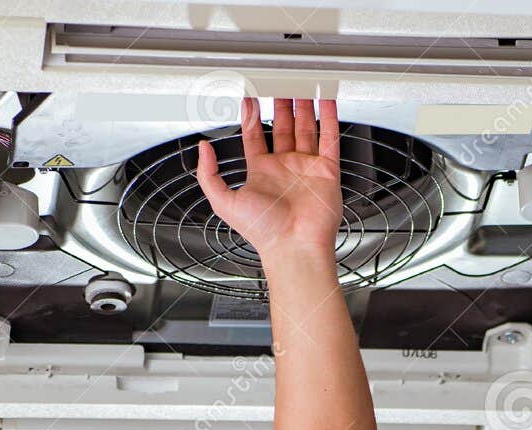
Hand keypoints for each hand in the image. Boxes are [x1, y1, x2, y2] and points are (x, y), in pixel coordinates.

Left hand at [195, 97, 342, 266]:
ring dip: (303, 105)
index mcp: (261, 173)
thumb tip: (203, 147)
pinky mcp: (326, 170)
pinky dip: (329, 117)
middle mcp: (285, 168)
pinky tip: (326, 100)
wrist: (294, 246)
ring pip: (306, 128)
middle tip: (279, 82)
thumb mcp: (222, 200)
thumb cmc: (263, 231)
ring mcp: (306, 168)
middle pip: (283, 127)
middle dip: (281, 104)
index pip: (256, 136)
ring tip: (302, 84)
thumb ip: (208, 173)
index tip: (250, 96)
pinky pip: (329, 138)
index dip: (252, 116)